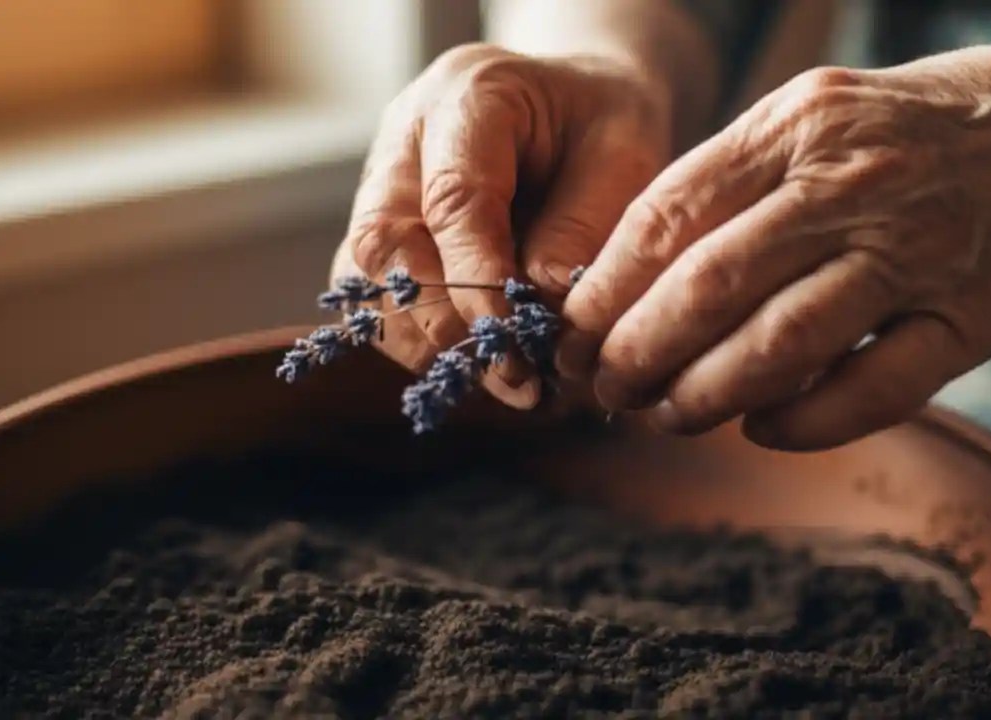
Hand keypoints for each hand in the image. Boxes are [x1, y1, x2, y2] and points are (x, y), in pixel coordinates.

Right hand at [330, 43, 670, 408]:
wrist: (579, 100)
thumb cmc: (605, 119)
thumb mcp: (624, 151)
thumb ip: (582, 224)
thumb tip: (542, 308)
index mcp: (467, 96)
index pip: (453, 200)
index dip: (478, 281)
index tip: (519, 343)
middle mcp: (405, 139)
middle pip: (385, 243)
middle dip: (444, 324)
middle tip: (515, 379)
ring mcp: (383, 185)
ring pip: (366, 280)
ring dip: (428, 344)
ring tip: (507, 384)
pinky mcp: (384, 231)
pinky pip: (376, 299)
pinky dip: (423, 343)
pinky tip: (484, 370)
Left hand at [558, 61, 990, 449]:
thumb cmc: (910, 137)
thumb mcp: (813, 120)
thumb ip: (729, 185)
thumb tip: (629, 276)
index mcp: (798, 126)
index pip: (672, 212)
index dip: (608, 284)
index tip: (574, 330)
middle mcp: (852, 184)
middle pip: (713, 283)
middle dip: (640, 351)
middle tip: (607, 389)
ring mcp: (915, 254)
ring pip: (783, 343)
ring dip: (707, 393)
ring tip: (666, 416)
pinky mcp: (967, 320)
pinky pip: (871, 390)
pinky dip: (803, 422)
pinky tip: (762, 429)